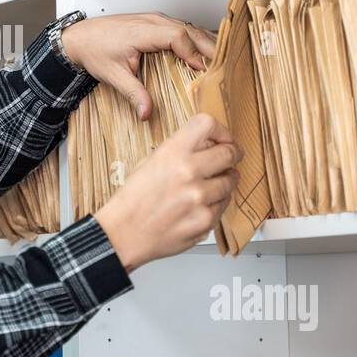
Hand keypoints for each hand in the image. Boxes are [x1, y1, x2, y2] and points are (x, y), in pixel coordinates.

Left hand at [61, 12, 217, 119]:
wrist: (80, 37)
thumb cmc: (95, 50)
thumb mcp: (113, 76)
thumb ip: (133, 93)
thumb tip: (146, 113)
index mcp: (144, 31)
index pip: (178, 36)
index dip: (193, 52)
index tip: (203, 69)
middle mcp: (153, 21)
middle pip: (189, 30)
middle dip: (208, 47)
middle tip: (224, 68)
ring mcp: (156, 20)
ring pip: (188, 27)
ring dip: (205, 42)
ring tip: (221, 62)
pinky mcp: (156, 23)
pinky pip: (182, 28)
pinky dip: (195, 39)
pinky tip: (204, 53)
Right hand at [94, 113, 240, 273]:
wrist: (123, 233)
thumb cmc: (133, 200)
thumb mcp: (149, 163)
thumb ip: (179, 151)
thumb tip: (208, 145)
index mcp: (172, 152)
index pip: (208, 124)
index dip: (220, 131)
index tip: (222, 139)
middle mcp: (188, 171)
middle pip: (229, 153)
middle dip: (232, 155)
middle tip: (231, 159)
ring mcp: (199, 197)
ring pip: (230, 182)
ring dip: (225, 182)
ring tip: (210, 186)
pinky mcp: (205, 220)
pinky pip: (223, 206)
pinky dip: (215, 205)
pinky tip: (199, 206)